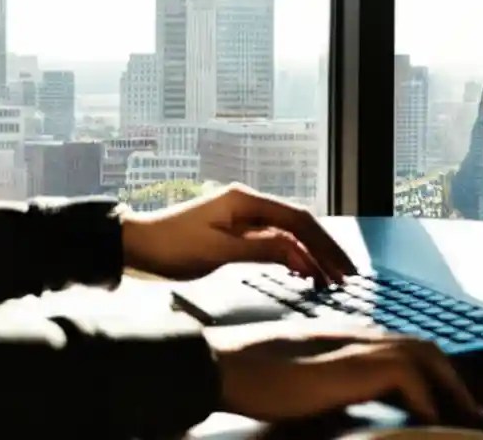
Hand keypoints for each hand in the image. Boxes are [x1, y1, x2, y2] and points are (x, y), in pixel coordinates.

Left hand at [120, 183, 356, 282]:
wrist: (137, 244)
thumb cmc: (171, 246)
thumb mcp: (218, 251)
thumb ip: (261, 249)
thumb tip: (299, 253)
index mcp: (246, 201)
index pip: (298, 219)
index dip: (323, 242)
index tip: (341, 265)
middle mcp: (249, 204)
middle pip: (298, 225)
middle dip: (324, 250)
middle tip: (345, 276)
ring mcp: (244, 217)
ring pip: (288, 235)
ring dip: (309, 256)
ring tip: (329, 280)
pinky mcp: (237, 231)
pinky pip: (273, 242)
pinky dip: (291, 257)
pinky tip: (302, 271)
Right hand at [208, 323, 482, 424]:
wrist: (223, 365)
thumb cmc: (257, 381)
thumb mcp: (310, 390)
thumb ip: (342, 393)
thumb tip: (368, 417)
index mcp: (353, 339)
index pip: (411, 353)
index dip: (443, 377)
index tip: (466, 404)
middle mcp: (362, 334)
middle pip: (429, 350)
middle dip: (461, 382)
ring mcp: (357, 343)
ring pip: (426, 358)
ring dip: (453, 391)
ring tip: (473, 422)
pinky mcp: (352, 362)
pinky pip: (407, 378)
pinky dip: (427, 402)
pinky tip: (435, 424)